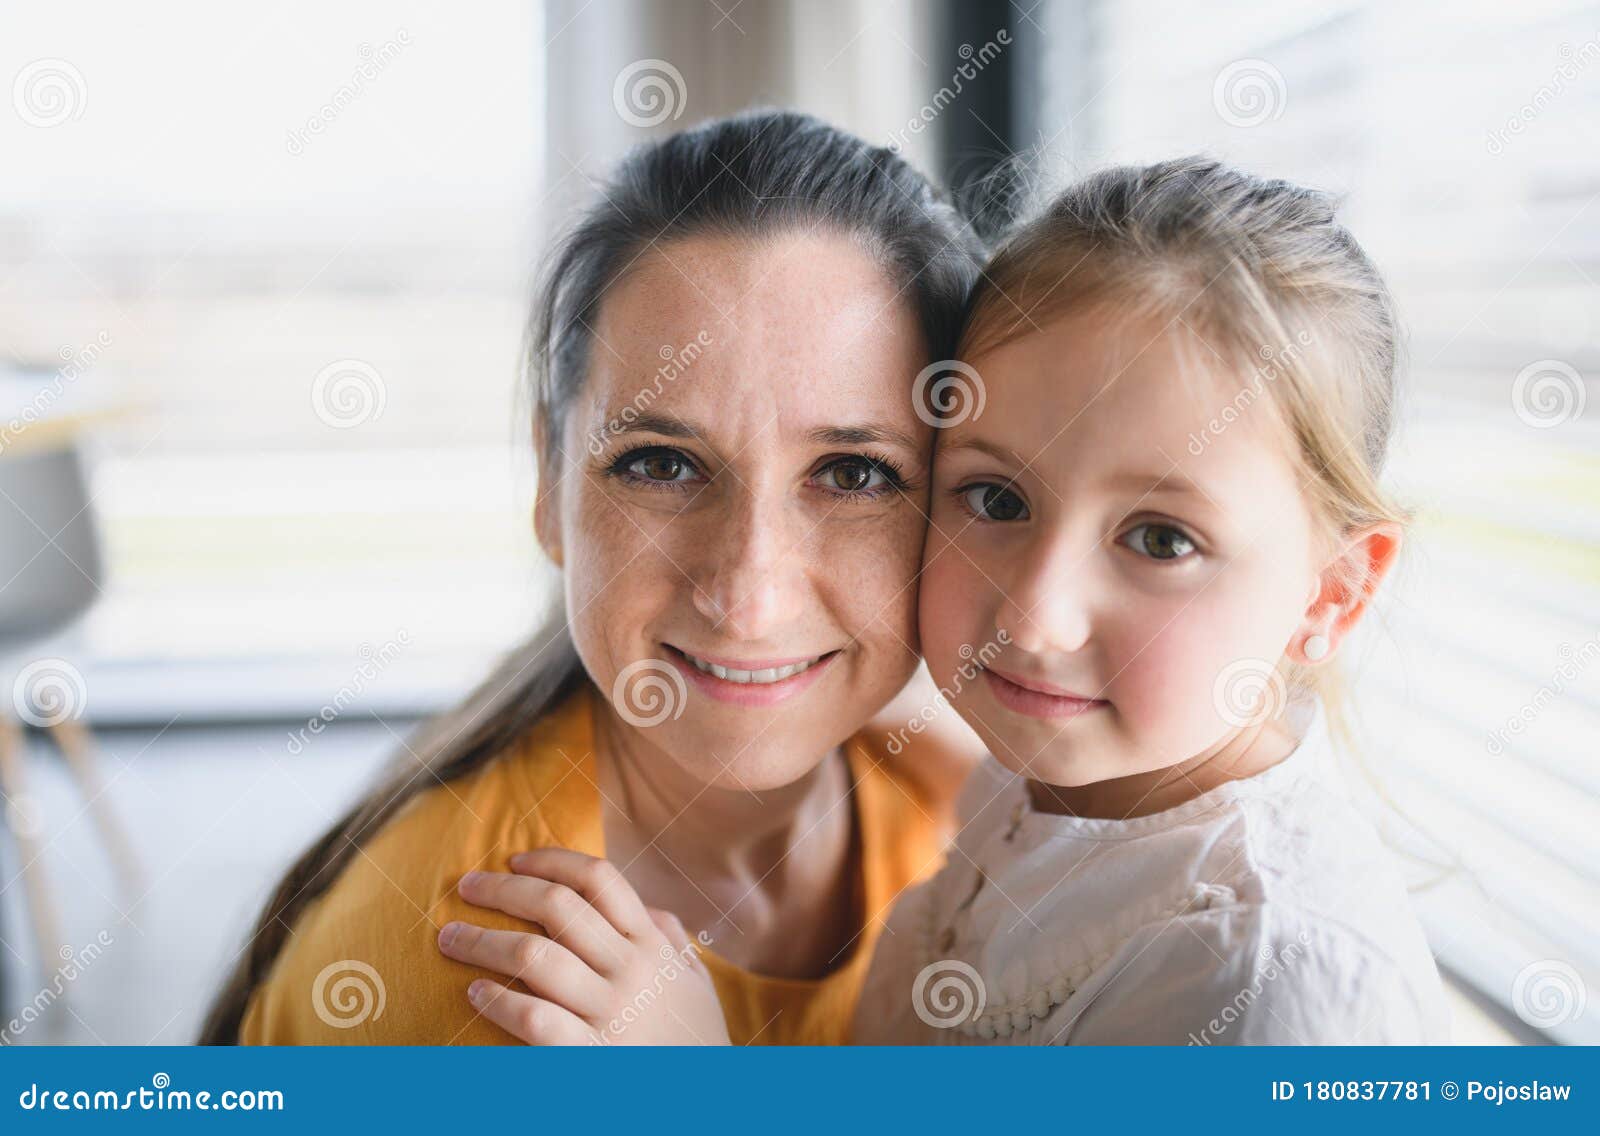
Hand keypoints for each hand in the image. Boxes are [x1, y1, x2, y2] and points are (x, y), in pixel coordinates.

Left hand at [438, 848, 729, 1044]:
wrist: (710, 1099)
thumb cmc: (696, 1038)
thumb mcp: (695, 978)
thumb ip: (669, 936)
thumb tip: (639, 904)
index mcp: (651, 944)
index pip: (599, 880)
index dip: (551, 860)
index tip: (516, 859)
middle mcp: (630, 969)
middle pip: (556, 907)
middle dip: (503, 889)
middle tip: (467, 884)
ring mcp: (609, 1013)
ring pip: (535, 956)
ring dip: (483, 941)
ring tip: (450, 937)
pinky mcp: (590, 1056)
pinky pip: (535, 1020)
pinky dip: (500, 1002)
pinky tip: (476, 993)